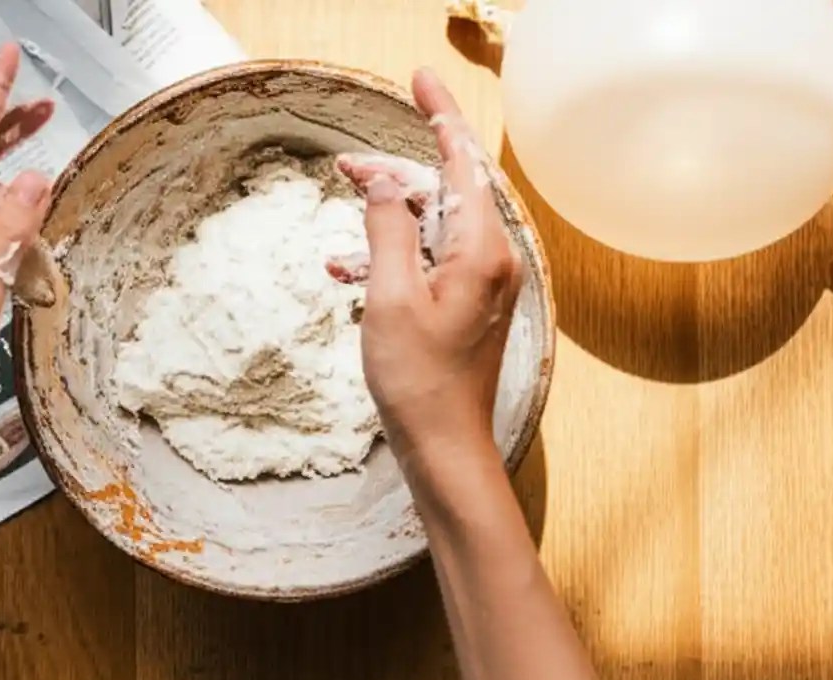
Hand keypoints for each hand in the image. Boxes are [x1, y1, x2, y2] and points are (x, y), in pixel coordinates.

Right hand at [341, 69, 521, 464]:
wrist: (445, 445)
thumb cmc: (419, 379)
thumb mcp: (391, 297)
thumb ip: (388, 229)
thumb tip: (384, 181)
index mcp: (482, 251)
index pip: (464, 163)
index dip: (440, 117)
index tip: (420, 81)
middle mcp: (492, 260)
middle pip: (443, 192)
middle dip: (393, 176)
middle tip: (345, 167)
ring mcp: (482, 284)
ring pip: (431, 226)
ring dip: (385, 220)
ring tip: (340, 221)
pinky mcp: (467, 304)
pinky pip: (428, 261)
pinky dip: (391, 259)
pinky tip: (349, 271)